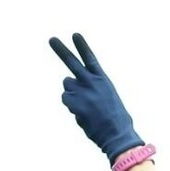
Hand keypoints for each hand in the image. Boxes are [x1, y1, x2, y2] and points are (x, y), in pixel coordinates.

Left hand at [49, 32, 142, 162]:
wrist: (117, 135)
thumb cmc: (116, 121)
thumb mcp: (109, 98)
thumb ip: (91, 90)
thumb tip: (71, 91)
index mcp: (103, 80)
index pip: (89, 59)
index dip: (82, 46)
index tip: (75, 35)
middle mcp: (91, 82)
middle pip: (71, 62)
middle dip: (60, 50)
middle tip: (52, 39)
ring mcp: (81, 92)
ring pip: (67, 86)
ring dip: (72, 94)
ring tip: (86, 106)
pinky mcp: (74, 103)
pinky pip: (66, 100)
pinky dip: (72, 106)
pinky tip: (84, 114)